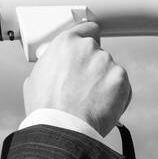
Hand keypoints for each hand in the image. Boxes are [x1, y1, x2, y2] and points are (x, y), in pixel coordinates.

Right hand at [22, 21, 131, 137]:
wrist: (63, 129)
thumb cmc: (45, 108)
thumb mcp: (35, 79)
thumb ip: (50, 65)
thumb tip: (55, 69)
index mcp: (65, 43)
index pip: (87, 29)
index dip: (89, 39)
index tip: (90, 50)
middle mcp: (88, 47)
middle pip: (97, 53)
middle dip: (93, 67)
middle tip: (84, 87)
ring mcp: (107, 61)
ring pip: (109, 70)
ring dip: (104, 82)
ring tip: (90, 102)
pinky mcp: (121, 78)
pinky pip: (122, 86)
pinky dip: (116, 96)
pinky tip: (101, 108)